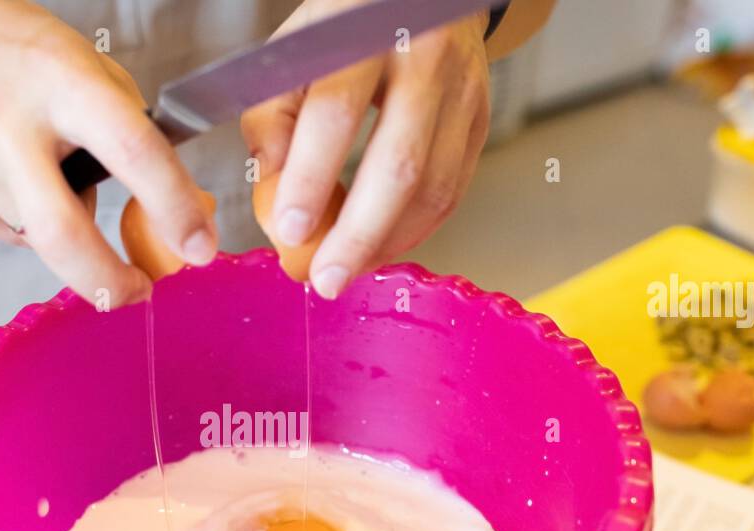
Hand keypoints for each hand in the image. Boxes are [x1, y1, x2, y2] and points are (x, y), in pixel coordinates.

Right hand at [0, 0, 216, 304]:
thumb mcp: (87, 65)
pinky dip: (32, 219)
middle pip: (63, 233)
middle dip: (107, 280)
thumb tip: (172, 210)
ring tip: (49, 169)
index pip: (131, 151)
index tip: (199, 247)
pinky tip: (14, 172)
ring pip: (43, 237)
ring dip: (66, 224)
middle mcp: (8, 125)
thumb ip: (130, 129)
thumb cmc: (22, 56)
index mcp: (60, 81)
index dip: (171, 206)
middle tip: (137, 292)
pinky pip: (14, 232)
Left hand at [241, 0, 490, 298]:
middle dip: (357, 235)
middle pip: (398, 165)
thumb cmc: (346, 28)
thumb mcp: (294, 50)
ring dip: (388, 243)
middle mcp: (424, 59)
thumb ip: (273, 116)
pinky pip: (453, 191)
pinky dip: (415, 230)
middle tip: (325, 279)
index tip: (289, 230)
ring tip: (347, 271)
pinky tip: (381, 248)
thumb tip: (273, 195)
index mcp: (365, 32)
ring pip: (434, 187)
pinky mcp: (481, 118)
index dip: (311, 178)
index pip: (337, 112)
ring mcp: (462, 90)